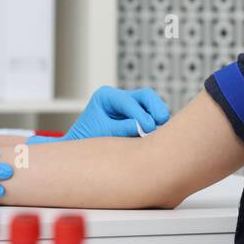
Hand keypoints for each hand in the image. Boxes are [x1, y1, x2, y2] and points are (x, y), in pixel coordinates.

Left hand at [34, 85, 170, 142]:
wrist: (80, 147)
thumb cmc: (87, 138)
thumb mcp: (102, 133)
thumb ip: (122, 128)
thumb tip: (144, 127)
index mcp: (106, 96)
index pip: (128, 101)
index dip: (141, 114)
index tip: (149, 128)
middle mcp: (119, 98)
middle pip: (145, 96)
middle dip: (156, 107)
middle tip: (163, 120)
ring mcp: (130, 106)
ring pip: (152, 105)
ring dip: (157, 116)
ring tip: (160, 129)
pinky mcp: (137, 116)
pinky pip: (152, 116)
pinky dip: (156, 123)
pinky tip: (157, 134)